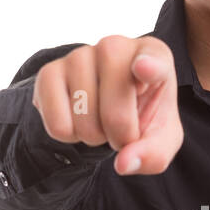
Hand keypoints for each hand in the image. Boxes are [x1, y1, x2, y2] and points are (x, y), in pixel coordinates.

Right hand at [32, 34, 183, 175]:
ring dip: (93, 136)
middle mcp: (115, 46)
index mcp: (154, 55)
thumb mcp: (160, 138)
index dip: (150, 66)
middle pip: (115, 107)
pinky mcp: (49, 72)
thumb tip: (123, 162)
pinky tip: (78, 118)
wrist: (108, 107)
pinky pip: (57, 123)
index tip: (144, 69)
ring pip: (83, 116)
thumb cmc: (141, 115)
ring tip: (100, 121)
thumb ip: (153, 154)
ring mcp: (79, 55)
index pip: (153, 59)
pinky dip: (68, 135)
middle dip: (120, 134)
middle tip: (124, 132)